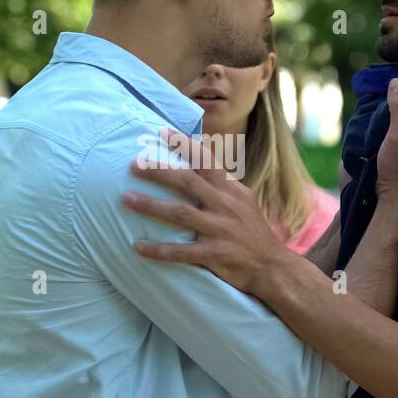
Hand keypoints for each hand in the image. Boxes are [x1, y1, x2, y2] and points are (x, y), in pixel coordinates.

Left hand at [122, 129, 292, 295]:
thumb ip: (223, 183)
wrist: (272, 265)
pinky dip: (158, 250)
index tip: (161, 132)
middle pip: (187, 181)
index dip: (183, 144)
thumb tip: (203, 161)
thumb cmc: (253, 230)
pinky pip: (181, 252)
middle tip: (133, 165)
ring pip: (179, 213)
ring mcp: (219, 229)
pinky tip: (138, 246)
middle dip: (158, 170)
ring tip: (126, 199)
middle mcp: (224, 205)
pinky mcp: (214, 254)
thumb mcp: (243, 199)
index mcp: (230, 189)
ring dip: (150, 205)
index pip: (206, 160)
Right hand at [375, 78, 397, 200]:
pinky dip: (388, 132)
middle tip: (384, 134)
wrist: (397, 195)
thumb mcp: (397, 134)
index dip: (392, 107)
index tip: (385, 123)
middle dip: (389, 115)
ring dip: (387, 125)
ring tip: (384, 141)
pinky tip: (385, 144)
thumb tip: (396, 81)